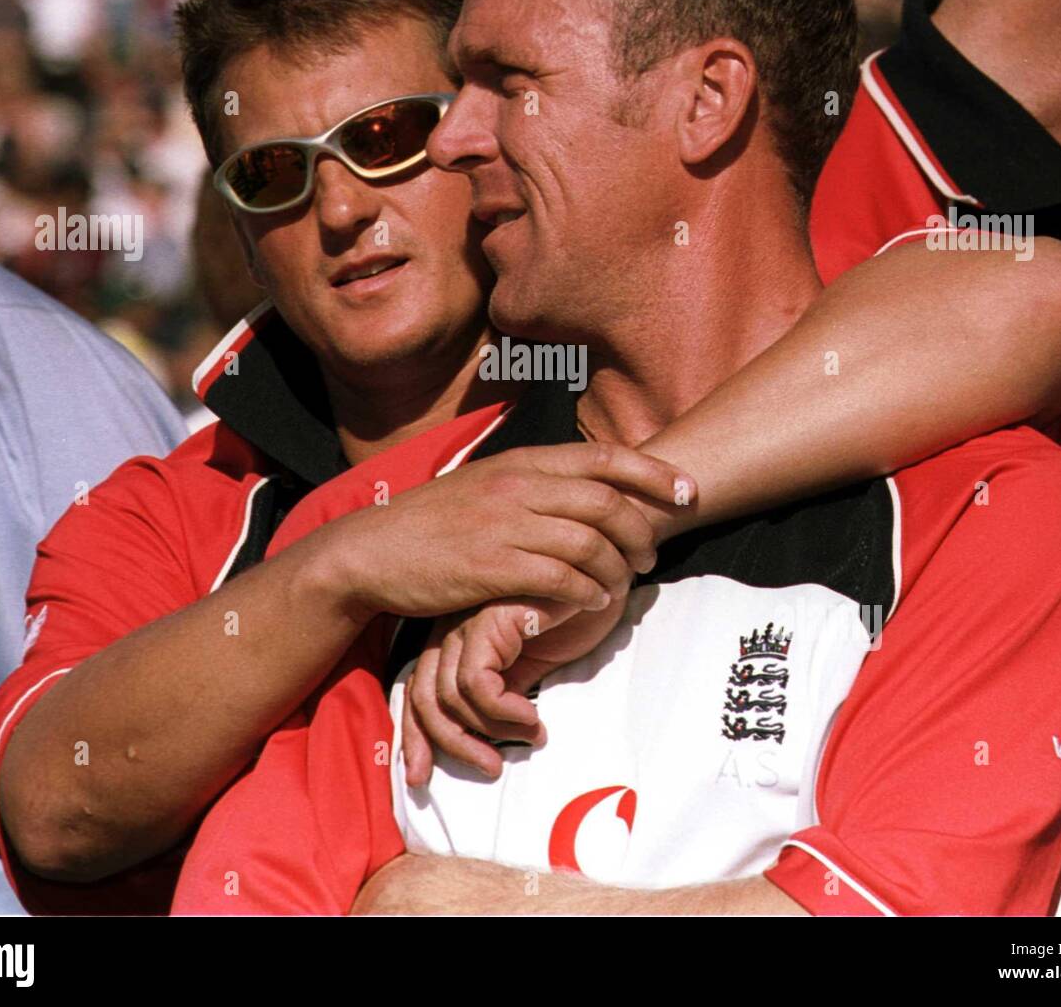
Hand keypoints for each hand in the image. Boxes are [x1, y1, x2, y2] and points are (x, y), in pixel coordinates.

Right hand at [309, 442, 691, 623]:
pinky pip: (560, 579)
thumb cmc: (435, 522)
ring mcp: (505, 525)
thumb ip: (535, 483)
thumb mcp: (488, 484)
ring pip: (590, 544)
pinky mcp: (492, 567)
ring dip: (619, 569)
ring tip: (622, 585)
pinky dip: (586, 592)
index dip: (654, 474)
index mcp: (522, 462)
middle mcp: (519, 487)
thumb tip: (590, 486)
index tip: (686, 492)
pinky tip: (592, 603)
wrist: (373, 550)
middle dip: (643, 530)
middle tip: (651, 553)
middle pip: (608, 502)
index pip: (605, 457)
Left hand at [401, 593, 628, 783]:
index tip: (421, 777)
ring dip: (488, 730)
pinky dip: (501, 712)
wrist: (604, 578)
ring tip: (529, 735)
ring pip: (449, 695)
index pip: (416, 692)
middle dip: (448, 743)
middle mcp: (451, 626)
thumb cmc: (571, 617)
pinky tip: (530, 718)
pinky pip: (478, 682)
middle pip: (423, 697)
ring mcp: (468, 619)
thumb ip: (502, 691)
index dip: (414, 737)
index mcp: (454, 636)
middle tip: (489, 767)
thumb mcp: (529, 664)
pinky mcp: (490, 618)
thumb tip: (483, 738)